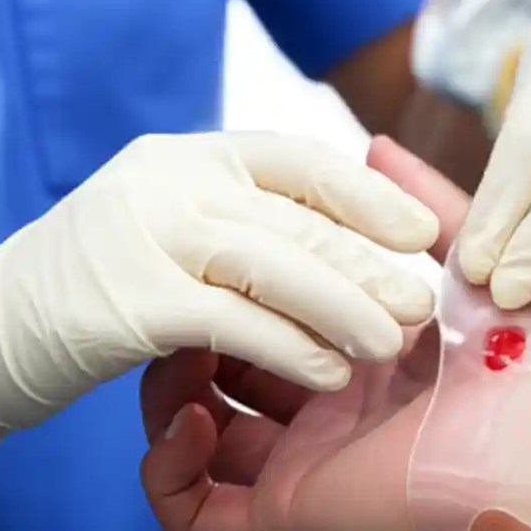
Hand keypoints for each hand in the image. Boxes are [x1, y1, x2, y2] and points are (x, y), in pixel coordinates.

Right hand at [0, 132, 437, 434]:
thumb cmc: (107, 282)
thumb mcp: (179, 223)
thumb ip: (255, 213)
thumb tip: (367, 199)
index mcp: (194, 159)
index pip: (298, 161)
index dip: (368, 195)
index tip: (423, 232)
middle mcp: (170, 182)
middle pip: (294, 218)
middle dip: (367, 263)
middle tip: (422, 303)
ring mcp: (144, 236)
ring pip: (270, 265)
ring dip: (341, 306)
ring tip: (391, 342)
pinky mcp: (127, 303)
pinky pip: (229, 323)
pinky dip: (287, 348)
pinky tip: (329, 372)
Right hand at [139, 137, 465, 530]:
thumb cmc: (529, 347)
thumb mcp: (470, 260)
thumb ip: (427, 203)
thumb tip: (376, 145)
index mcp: (377, 359)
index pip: (285, 323)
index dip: (248, 288)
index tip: (227, 251)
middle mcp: (338, 414)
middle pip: (234, 381)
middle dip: (195, 336)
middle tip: (184, 301)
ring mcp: (310, 468)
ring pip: (200, 442)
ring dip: (169, 391)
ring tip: (182, 351)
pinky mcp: (289, 516)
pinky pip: (193, 510)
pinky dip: (166, 467)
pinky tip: (192, 417)